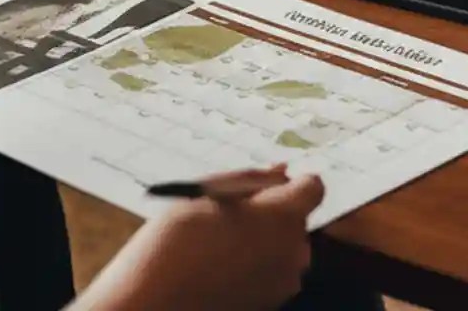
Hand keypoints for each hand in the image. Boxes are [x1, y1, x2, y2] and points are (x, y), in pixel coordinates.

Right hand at [79, 173, 325, 310]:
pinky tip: (220, 268)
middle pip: (296, 220)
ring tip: (219, 245)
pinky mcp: (271, 303)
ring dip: (264, 241)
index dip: (290, 184)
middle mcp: (294, 251)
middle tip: (229, 217)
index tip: (262, 190)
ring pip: (285, 248)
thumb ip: (253, 179)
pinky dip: (255, 266)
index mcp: (283, 216)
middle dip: (272, 214)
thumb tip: (283, 170)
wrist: (154, 302)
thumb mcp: (209, 193)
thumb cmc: (177, 240)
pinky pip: (272, 273)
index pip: (313, 187)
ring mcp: (285, 282)